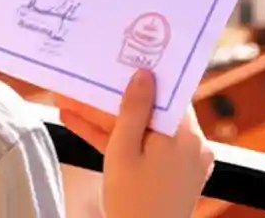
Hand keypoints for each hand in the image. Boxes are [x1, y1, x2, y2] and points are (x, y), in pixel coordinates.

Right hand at [60, 71, 214, 217]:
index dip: (146, 75)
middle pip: (153, 110)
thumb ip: (133, 110)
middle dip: (116, 99)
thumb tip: (144, 74)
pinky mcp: (175, 177)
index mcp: (184, 133)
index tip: (123, 60)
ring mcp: (185, 162)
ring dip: (111, 121)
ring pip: (145, 131)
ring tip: (72, 106)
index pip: (168, 91)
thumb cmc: (132, 203)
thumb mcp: (124, 150)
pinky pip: (147, 150)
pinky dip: (121, 143)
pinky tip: (82, 128)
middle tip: (90, 83)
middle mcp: (192, 144)